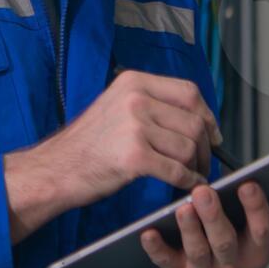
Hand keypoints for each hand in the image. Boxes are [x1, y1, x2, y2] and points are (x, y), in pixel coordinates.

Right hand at [4, 70, 218, 239]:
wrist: (56, 169)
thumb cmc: (87, 144)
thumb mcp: (116, 107)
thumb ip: (150, 104)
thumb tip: (194, 117)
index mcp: (134, 82)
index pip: (189, 91)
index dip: (208, 114)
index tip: (212, 132)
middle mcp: (136, 99)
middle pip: (193, 120)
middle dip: (205, 145)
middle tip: (204, 160)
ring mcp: (135, 126)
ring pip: (188, 145)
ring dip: (197, 165)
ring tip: (193, 174)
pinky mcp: (134, 156)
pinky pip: (177, 169)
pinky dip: (188, 180)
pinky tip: (187, 185)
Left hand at [147, 182, 268, 267]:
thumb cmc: (243, 260)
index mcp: (257, 250)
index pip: (261, 229)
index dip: (256, 208)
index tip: (249, 185)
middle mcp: (232, 263)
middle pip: (224, 240)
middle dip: (215, 216)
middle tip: (204, 191)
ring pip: (197, 250)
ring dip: (189, 228)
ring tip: (182, 207)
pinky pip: (165, 263)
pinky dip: (155, 249)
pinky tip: (146, 233)